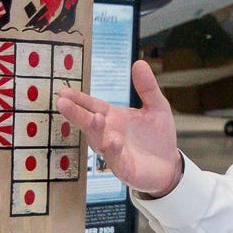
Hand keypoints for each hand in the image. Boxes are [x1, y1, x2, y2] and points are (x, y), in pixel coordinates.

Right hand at [55, 60, 181, 196]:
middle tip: (62, 102)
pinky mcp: (125, 169)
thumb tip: (140, 62)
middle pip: (89, 123)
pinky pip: (116, 161)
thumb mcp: (156, 107)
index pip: (92, 106)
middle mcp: (109, 134)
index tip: (63, 92)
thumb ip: (147, 88)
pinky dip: (114, 152)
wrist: (169, 165)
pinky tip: (114, 141)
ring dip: (96, 131)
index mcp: (114, 118)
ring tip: (97, 118)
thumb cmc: (158, 136)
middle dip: (75, 113)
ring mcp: (114, 153)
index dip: (78, 99)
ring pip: (99, 142)